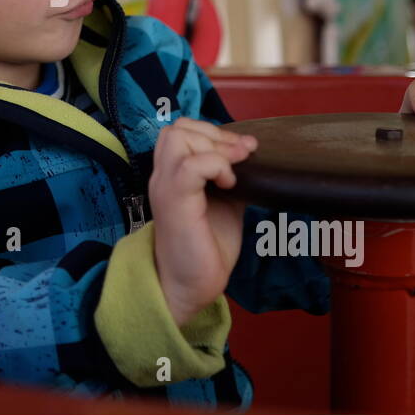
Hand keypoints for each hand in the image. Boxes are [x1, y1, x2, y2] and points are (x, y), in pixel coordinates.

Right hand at [149, 117, 256, 326]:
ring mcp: (165, 186)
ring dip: (214, 147)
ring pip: (177, 137)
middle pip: (177, 127)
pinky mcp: (175, 202)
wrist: (188, 286)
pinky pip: (190, 165)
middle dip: (216, 134)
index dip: (213, 132)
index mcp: (173, 174)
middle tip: (242, 156)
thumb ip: (230, 179)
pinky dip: (216, 166)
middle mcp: (163, 175)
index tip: (243, 151)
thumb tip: (252, 161)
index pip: (181, 130)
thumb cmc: (205, 248)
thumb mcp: (226, 204)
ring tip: (235, 169)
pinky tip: (230, 184)